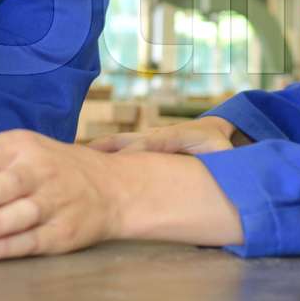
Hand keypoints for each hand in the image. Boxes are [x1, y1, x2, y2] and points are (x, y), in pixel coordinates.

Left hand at [0, 129, 243, 258]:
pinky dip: (6, 248)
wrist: (111, 188)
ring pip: (20, 215)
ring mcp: (54, 202)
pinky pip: (31, 241)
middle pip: (7, 183)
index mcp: (18, 147)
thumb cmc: (49, 169)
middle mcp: (38, 171)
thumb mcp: (18, 154)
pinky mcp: (63, 232)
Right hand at [87, 116, 237, 154]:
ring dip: (98, 152)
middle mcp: (159, 135)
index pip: (156, 141)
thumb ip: (224, 161)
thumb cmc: (221, 145)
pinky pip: (118, 149)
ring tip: (72, 161)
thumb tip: (224, 170)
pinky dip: (99, 155)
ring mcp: (148, 140)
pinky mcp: (142, 146)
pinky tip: (79, 163)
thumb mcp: (227, 153)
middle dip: (109, 151)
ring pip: (119, 144)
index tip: (121, 163)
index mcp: (181, 135)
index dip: (138, 150)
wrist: (214, 130)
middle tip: (85, 162)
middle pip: (130, 140)